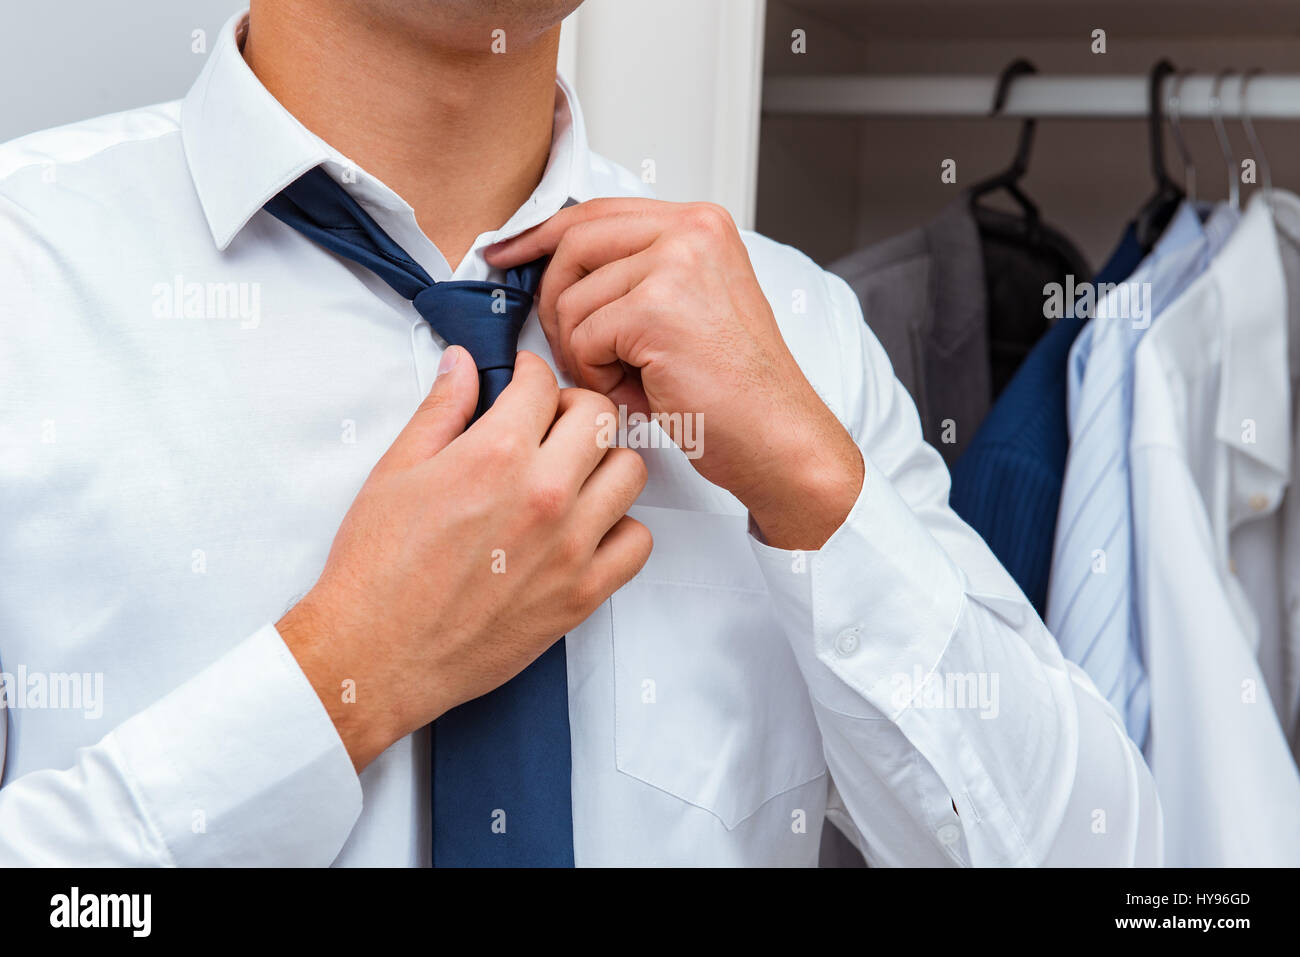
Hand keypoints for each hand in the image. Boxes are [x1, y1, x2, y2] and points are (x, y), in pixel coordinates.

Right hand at [277, 348, 651, 770]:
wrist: (377, 654)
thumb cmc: (377, 569)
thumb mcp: (396, 470)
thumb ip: (440, 410)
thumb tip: (463, 365)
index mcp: (495, 454)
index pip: (544, 383)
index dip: (532, 372)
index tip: (526, 381)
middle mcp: (543, 494)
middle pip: (600, 417)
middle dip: (574, 408)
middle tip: (550, 423)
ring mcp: (570, 546)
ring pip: (630, 472)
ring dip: (605, 463)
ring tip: (573, 475)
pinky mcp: (582, 594)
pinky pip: (638, 542)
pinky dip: (620, 529)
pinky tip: (586, 528)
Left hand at [486, 199, 862, 549]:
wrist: (778, 439)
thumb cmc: (733, 391)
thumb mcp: (686, 308)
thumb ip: (634, 274)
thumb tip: (552, 267)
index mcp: (700, 224)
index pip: (597, 211)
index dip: (542, 235)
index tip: (507, 255)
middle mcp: (692, 230)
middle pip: (574, 244)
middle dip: (555, 303)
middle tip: (575, 351)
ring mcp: (676, 265)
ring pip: (572, 299)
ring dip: (584, 352)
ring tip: (628, 378)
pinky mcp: (657, 310)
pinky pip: (583, 338)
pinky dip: (596, 376)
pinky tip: (635, 391)